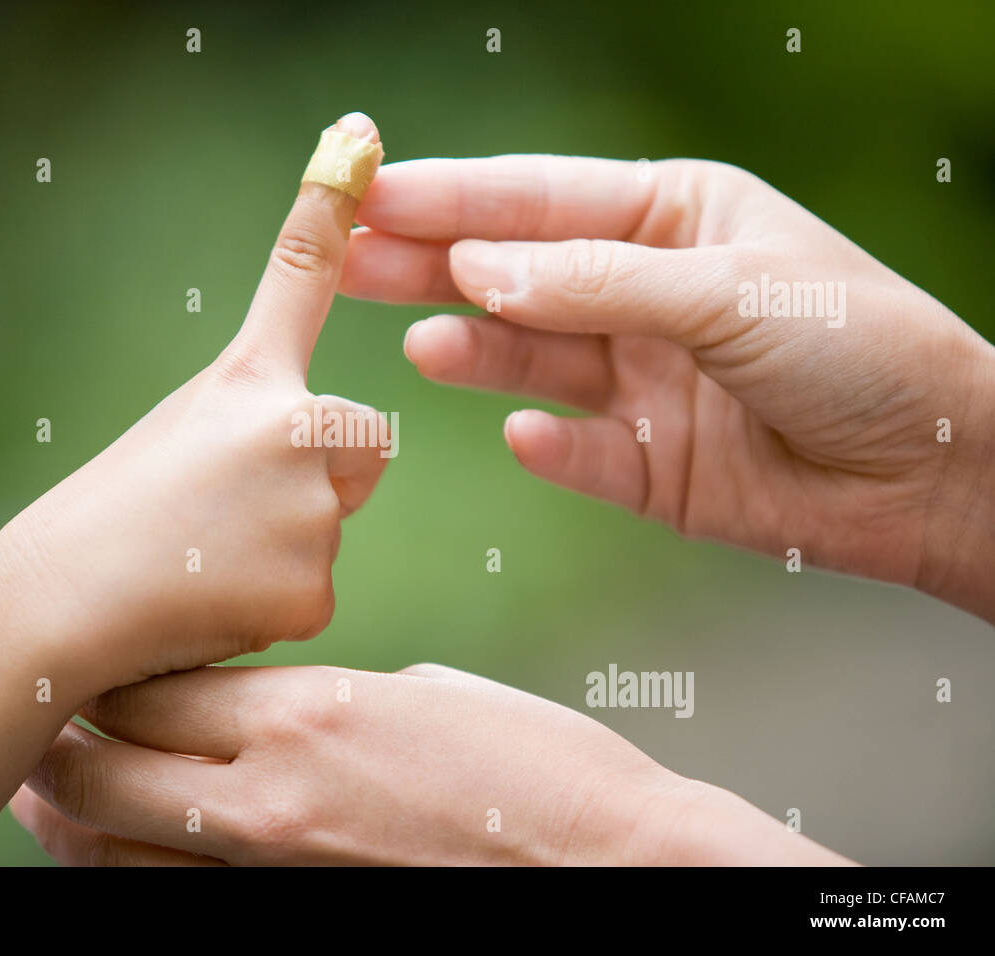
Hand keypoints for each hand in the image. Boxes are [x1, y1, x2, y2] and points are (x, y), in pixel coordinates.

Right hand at [0, 113, 390, 695]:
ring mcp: (309, 509)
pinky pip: (313, 592)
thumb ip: (261, 418)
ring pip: (331, 527)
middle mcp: (294, 428)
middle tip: (229, 510)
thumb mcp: (182, 432)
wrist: (56, 608)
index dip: (330, 206)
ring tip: (201, 561)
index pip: (299, 276)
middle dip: (322, 474)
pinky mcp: (311, 588)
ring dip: (284, 546)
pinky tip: (211, 604)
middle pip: (363, 446)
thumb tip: (328, 436)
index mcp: (248, 379)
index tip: (360, 133)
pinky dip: (271, 604)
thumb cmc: (106, 516)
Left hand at [10, 663, 850, 864]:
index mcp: (306, 713)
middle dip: (57, 758)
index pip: (151, 692)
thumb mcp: (425, 692)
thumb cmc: (535, 761)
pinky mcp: (297, 913)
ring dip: (70, 831)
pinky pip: (182, 898)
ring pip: (123, 858)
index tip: (85, 666)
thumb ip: (325, 703)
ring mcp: (275, 872)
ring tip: (38, 806)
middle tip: (26, 741)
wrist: (610, 861)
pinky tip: (120, 864)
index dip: (103, 681)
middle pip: (106, 778)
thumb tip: (273, 712)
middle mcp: (269, 797)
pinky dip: (138, 876)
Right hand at [343, 156, 994, 621]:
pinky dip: (549, 446)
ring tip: (419, 343)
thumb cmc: (861, 345)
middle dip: (433, 266)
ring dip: (477, 349)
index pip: (540, 199)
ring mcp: (640, 379)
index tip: (371, 196)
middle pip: (514, 274)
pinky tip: (520, 433)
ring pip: (532, 358)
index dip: (452, 196)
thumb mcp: (730, 290)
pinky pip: (580, 451)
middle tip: (346, 265)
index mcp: (672, 218)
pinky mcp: (646, 463)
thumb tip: (479, 270)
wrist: (938, 475)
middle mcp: (643, 293)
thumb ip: (600, 284)